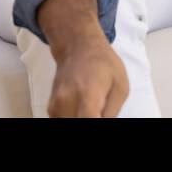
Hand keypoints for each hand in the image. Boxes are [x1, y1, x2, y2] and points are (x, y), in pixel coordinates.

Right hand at [38, 0, 128, 116]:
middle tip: (99, 111)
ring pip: (69, 122)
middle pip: (76, 123)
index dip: (94, 123)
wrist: (78, 47)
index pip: (87, 120)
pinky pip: (63, 120)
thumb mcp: (121, 87)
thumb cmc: (104, 64)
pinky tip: (82, 108)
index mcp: (88, 94)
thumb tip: (104, 125)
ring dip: (81, 119)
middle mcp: (66, 101)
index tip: (101, 116)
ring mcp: (55, 105)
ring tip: (92, 108)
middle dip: (90, 120)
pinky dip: (74, 117)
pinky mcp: (51, 109)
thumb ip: (112, 113)